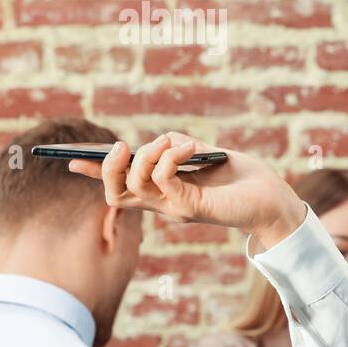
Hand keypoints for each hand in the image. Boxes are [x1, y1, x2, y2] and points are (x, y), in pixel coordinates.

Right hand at [67, 133, 306, 247]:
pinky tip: (188, 148)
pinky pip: (163, 180)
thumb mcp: (209, 156)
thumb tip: (164, 139)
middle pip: (116, 193)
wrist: (275, 201)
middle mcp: (166, 204)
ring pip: (134, 186)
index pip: (123, 187)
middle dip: (106, 168)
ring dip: (143, 157)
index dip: (97, 174)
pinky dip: (169, 158)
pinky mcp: (191, 207)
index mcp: (167, 192)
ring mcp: (176, 207)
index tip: (72, 160)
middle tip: (120, 146)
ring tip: (167, 143)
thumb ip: (183, 147)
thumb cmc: (245, 180)